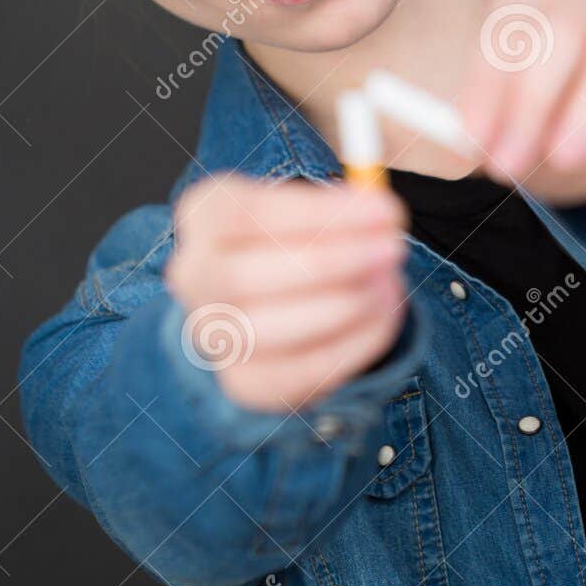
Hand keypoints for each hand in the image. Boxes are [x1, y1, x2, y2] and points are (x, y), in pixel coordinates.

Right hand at [163, 171, 410, 412]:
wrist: (274, 295)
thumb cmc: (300, 236)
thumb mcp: (314, 204)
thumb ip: (345, 205)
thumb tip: (382, 213)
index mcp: (205, 213)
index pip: (246, 213)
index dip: (319, 213)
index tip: (384, 210)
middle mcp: (193, 274)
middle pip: (244, 276)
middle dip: (331, 262)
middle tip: (392, 249)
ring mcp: (213, 332)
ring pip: (266, 328)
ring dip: (342, 306)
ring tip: (389, 283)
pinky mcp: (243, 381)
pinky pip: (299, 371)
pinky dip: (353, 343)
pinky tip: (385, 314)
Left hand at [457, 0, 585, 205]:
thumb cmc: (563, 145)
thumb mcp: (520, 153)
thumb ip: (491, 139)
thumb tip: (463, 135)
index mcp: (529, 5)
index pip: (508, 18)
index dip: (487, 79)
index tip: (477, 139)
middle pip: (561, 22)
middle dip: (531, 99)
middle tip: (515, 162)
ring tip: (570, 155)